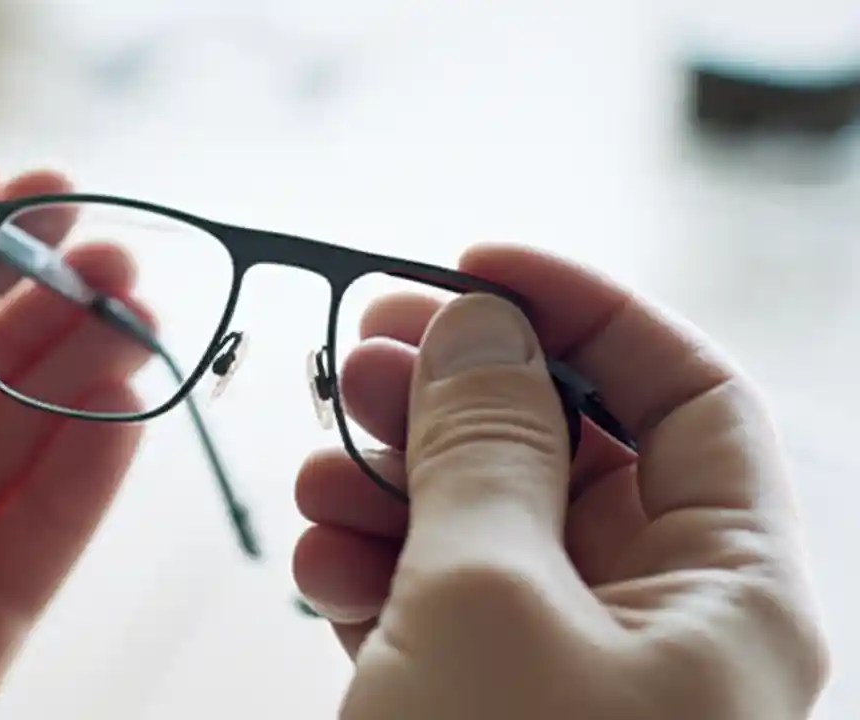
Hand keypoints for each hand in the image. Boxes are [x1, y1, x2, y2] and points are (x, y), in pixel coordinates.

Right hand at [295, 246, 829, 718]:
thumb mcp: (486, 599)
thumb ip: (485, 448)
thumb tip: (479, 329)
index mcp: (730, 595)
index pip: (692, 397)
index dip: (587, 312)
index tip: (474, 269)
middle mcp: (667, 626)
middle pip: (569, 455)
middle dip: (456, 398)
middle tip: (362, 360)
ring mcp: (575, 672)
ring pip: (491, 529)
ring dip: (393, 487)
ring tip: (320, 475)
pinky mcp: (491, 707)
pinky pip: (444, 608)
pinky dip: (379, 572)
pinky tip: (323, 560)